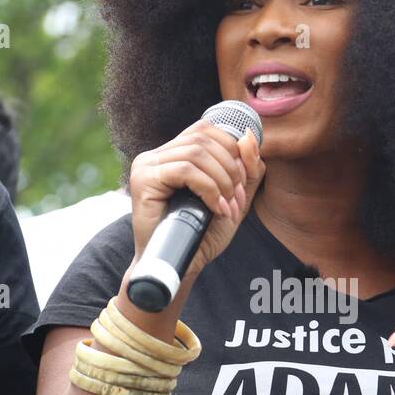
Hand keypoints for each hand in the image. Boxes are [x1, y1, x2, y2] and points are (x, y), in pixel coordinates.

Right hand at [129, 123, 265, 277]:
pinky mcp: (144, 180)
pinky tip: (216, 209)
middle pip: (204, 138)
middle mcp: (157, 155)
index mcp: (174, 154)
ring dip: (222, 181)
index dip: (232, 149)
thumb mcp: (234, 198)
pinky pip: (185, 170)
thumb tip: (249, 136)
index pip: (206, 130)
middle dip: (230, 168)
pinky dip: (209, 189)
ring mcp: (147, 165)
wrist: (180, 264)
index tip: (241, 182)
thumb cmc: (203, 234)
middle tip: (237, 199)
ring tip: (227, 207)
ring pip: (197, 153)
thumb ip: (246, 169)